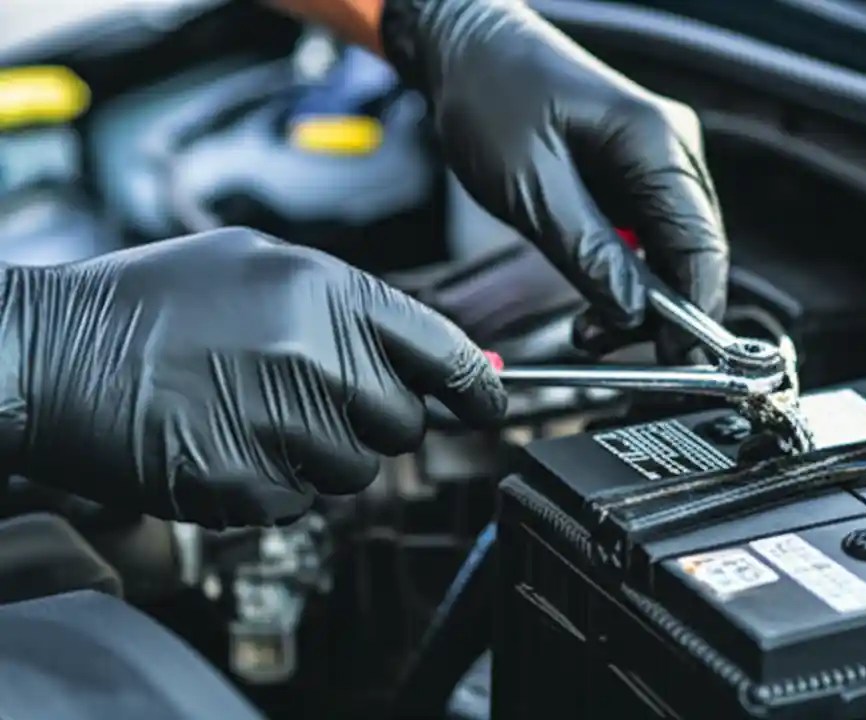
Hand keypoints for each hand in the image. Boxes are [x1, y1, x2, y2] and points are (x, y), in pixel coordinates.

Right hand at [0, 228, 505, 527]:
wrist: (50, 354)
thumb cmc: (150, 304)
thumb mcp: (257, 263)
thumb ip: (352, 305)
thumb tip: (436, 351)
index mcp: (327, 294)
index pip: (443, 352)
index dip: (477, 387)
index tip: (489, 406)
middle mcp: (317, 358)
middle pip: (404, 423)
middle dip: (372, 419)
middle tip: (309, 396)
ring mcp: (282, 425)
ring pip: (357, 468)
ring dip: (319, 452)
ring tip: (250, 411)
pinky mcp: (247, 485)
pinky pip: (300, 501)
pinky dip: (272, 483)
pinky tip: (224, 440)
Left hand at [381, 0, 728, 362]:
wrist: (466, 46)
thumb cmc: (491, 93)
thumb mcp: (530, 184)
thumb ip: (586, 251)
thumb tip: (633, 311)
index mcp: (657, 141)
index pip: (702, 244)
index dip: (697, 312)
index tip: (680, 362)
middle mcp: (672, 148)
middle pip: (695, 253)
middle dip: (663, 313)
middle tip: (610, 348)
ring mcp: (658, 159)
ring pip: (673, 251)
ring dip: (641, 299)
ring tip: (590, 329)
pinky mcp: (635, 171)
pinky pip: (648, 236)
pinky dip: (628, 274)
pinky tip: (598, 297)